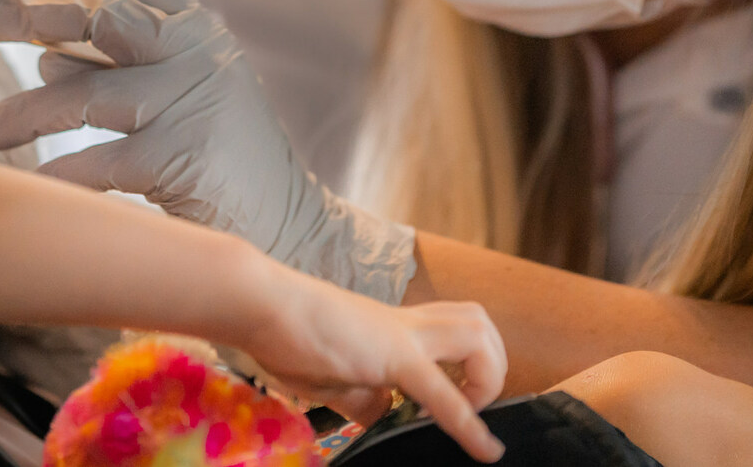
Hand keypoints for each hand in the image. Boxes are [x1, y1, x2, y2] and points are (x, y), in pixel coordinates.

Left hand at [0, 0, 420, 302]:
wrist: (293, 229)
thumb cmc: (220, 162)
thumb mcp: (178, 95)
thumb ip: (121, 66)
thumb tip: (41, 47)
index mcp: (199, 28)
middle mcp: (198, 52)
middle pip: (99, 17)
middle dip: (28, 14)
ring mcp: (193, 101)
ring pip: (85, 92)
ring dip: (23, 111)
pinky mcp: (184, 156)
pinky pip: (98, 159)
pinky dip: (60, 173)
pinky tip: (35, 184)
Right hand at [239, 273, 505, 462]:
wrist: (260, 304)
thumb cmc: (283, 335)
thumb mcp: (330, 377)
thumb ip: (362, 397)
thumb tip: (382, 415)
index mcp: (392, 327)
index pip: (450, 332)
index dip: (469, 368)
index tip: (458, 406)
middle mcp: (405, 324)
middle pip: (477, 321)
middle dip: (492, 364)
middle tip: (470, 403)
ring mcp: (401, 335)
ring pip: (477, 333)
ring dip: (488, 377)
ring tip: (469, 412)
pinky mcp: (392, 355)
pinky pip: (442, 390)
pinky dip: (468, 423)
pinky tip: (483, 449)